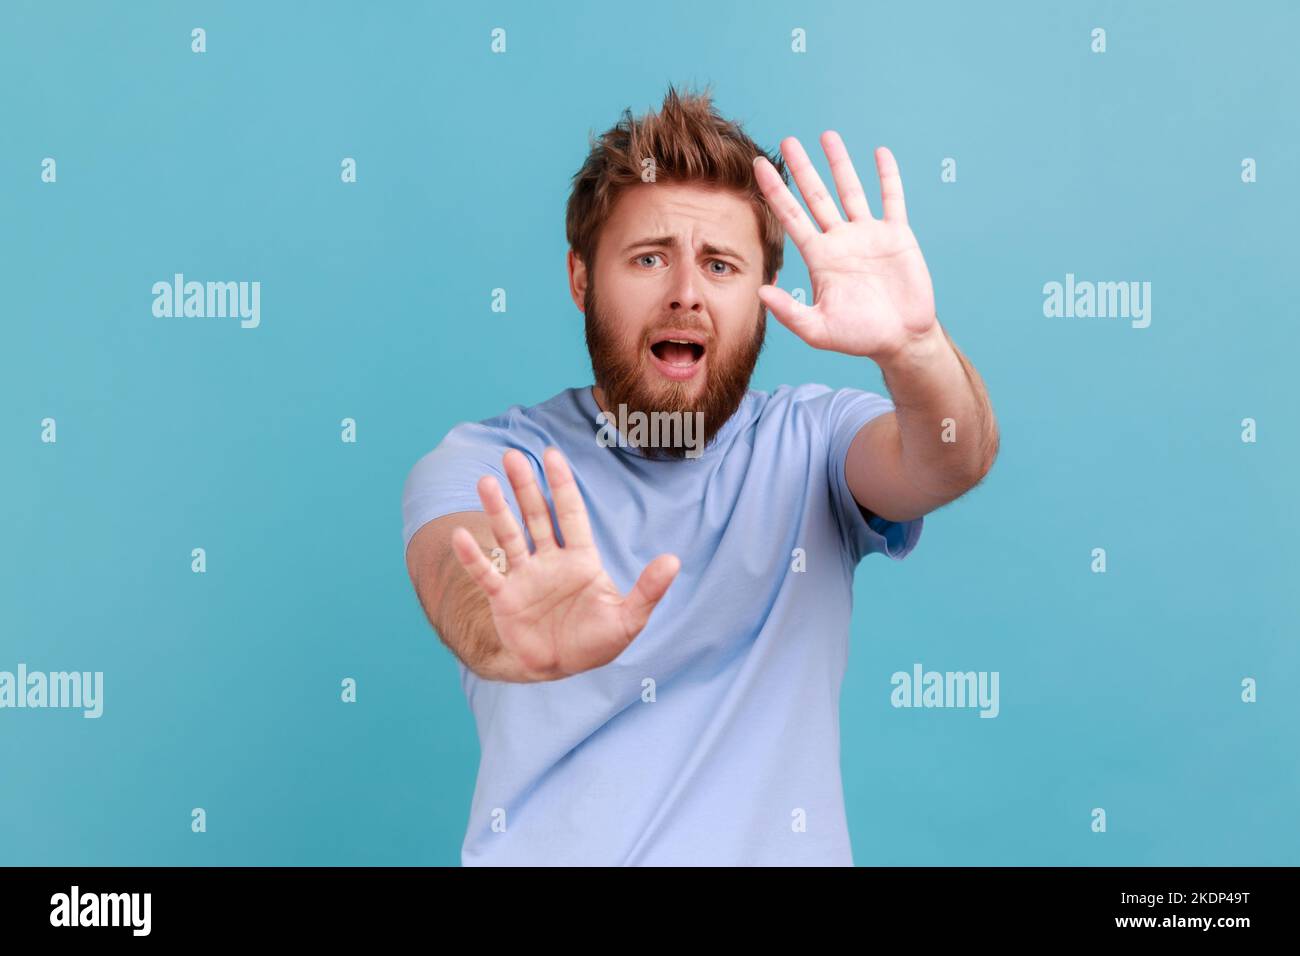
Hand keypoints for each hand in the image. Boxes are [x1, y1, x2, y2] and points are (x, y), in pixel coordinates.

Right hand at [450, 447, 679, 680]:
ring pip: (508, 535)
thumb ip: (648, 590)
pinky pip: (486, 573)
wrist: (562, 667)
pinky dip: (473, 556)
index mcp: (580, 558)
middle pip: (536, 515)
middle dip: (525, 487)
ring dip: (497, 510)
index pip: (571, 513)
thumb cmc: (597, 642)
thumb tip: (674, 560)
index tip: (551, 454)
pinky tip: (460, 535)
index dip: (562, 485)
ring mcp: (524, 576)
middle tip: (512, 456)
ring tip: (485, 483)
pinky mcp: (504, 598)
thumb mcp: (628, 619)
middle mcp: (549, 560)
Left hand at [752, 132, 937, 362]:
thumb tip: (761, 291)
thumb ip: (790, 313)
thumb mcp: (818, 329)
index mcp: (819, 257)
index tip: (759, 164)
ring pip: (850, 190)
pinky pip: (892, 199)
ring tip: (827, 136)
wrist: (901, 339)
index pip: (791, 216)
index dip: (775, 190)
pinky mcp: (897, 235)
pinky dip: (887, 176)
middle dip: (802, 168)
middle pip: (816, 196)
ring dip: (839, 163)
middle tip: (788, 140)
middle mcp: (840, 240)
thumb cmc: (859, 337)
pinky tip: (879, 153)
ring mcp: (868, 235)